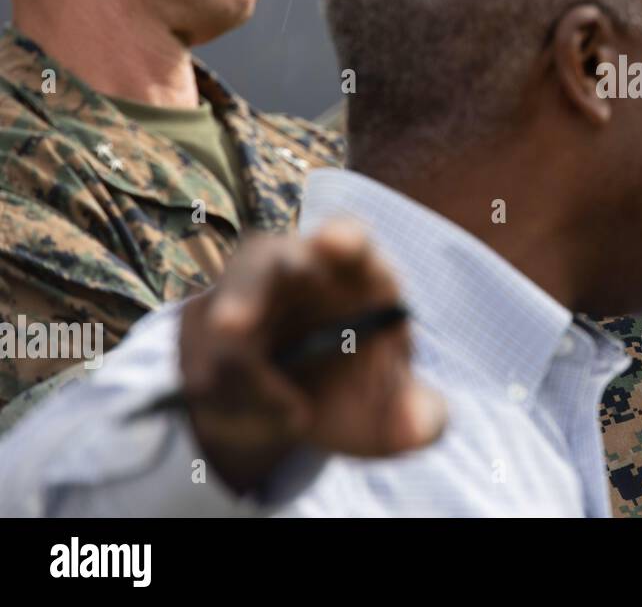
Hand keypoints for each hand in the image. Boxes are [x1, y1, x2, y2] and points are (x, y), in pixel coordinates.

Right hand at [178, 220, 444, 493]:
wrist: (303, 411)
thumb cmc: (361, 393)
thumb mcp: (394, 415)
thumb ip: (419, 419)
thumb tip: (419, 427)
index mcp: (355, 274)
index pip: (350, 238)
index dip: (344, 239)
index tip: (337, 244)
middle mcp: (294, 268)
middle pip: (262, 261)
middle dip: (245, 292)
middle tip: (229, 327)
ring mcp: (240, 291)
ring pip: (219, 328)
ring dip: (247, 386)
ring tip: (294, 418)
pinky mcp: (202, 321)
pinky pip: (197, 361)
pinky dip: (226, 403)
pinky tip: (256, 418)